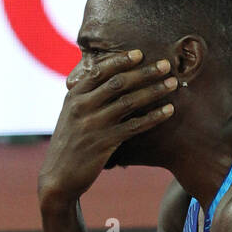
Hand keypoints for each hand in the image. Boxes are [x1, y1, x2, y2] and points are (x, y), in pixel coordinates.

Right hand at [38, 50, 177, 207]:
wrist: (58, 177)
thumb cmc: (70, 144)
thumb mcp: (71, 115)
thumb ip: (86, 97)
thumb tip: (106, 78)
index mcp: (74, 95)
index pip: (99, 70)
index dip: (121, 60)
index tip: (140, 53)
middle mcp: (82, 106)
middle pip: (118, 82)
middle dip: (145, 72)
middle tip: (166, 64)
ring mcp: (93, 124)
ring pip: (129, 102)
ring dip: (154, 90)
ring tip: (173, 84)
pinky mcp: (104, 143)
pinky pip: (134, 126)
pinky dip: (154, 117)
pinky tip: (169, 111)